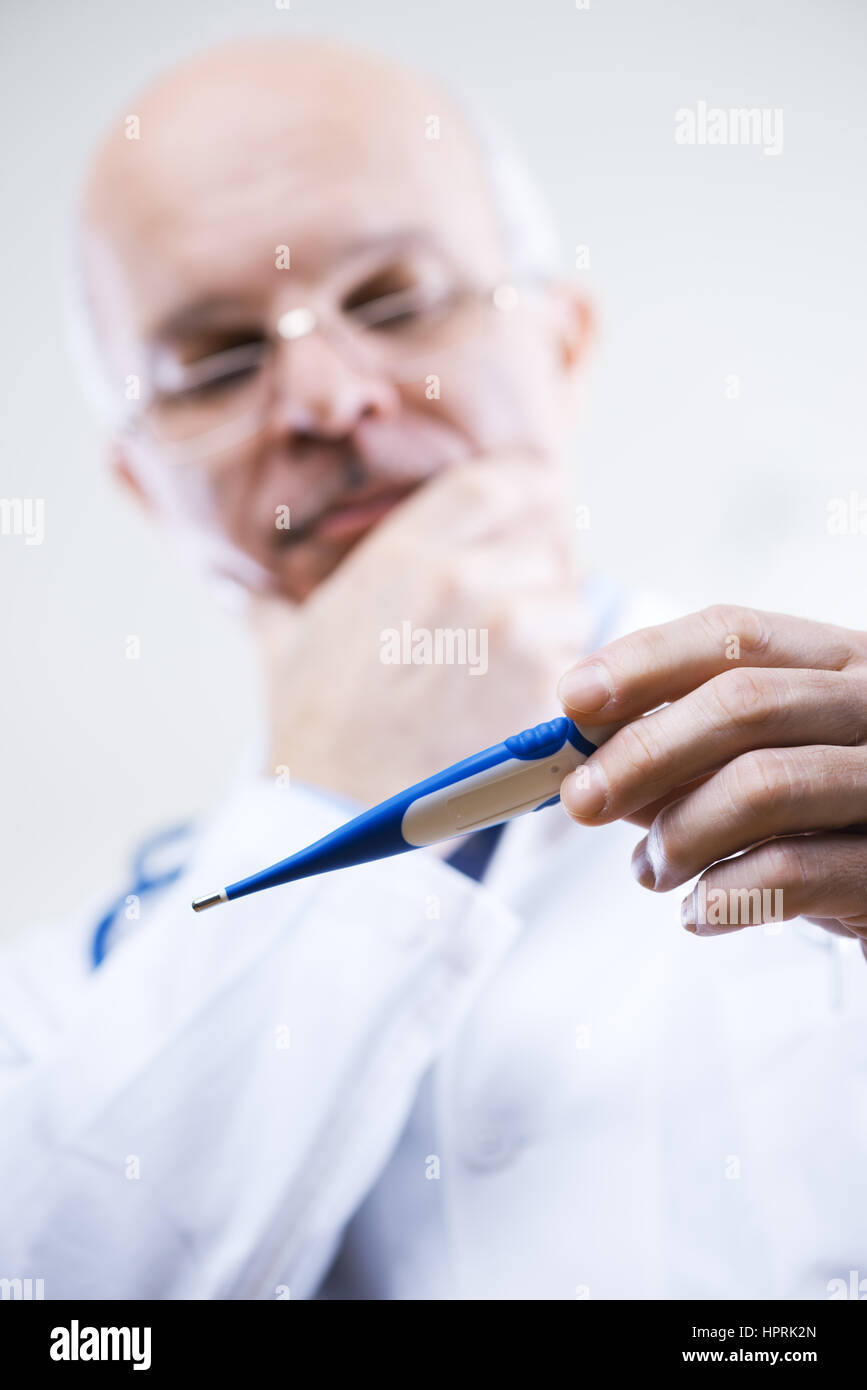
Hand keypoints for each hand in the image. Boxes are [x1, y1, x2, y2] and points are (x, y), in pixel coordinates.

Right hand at [253, 455, 583, 806]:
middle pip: (546, 543)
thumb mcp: (285, 640)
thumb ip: (279, 596)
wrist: (338, 807)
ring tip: (518, 669)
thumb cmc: (312, 726)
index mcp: (406, 551)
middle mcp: (464, 576)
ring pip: (570, 603)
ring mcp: (510, 630)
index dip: (525, 495)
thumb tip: (245, 582)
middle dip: (538, 576)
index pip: (501, 480)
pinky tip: (525, 707)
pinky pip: (581, 664)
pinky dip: (564, 685)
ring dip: (555, 631)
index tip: (529, 516)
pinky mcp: (542, 687)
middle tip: (517, 612)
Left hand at [557, 605, 866, 953]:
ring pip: (764, 785)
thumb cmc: (824, 824)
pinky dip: (724, 896)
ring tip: (651, 870)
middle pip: (743, 703)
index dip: (645, 661)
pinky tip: (699, 913)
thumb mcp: (756, 769)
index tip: (573, 701)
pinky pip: (792, 872)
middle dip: (643, 751)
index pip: (734, 635)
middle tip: (581, 800)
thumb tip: (585, 759)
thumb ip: (682, 757)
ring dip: (680, 833)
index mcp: (837, 665)